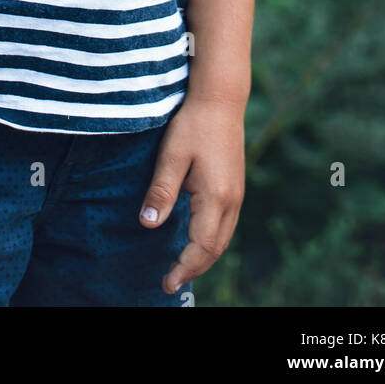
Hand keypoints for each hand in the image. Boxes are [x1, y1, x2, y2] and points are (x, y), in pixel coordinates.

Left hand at [138, 97, 245, 294]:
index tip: (166, 284)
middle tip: (169, 282)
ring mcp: (236, 195)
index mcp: (216, 197)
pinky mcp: (234, 187)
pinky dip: (210, 242)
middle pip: (215, 249)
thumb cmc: (193, 125)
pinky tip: (195, 241)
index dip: (184, 268)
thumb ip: (161, 192)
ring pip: (222, 239)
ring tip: (180, 268)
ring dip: (203, 257)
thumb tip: (147, 225)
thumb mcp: (171, 157)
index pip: (201, 247)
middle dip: (193, 269)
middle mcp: (232, 201)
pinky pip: (224, 226)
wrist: (220, 99)